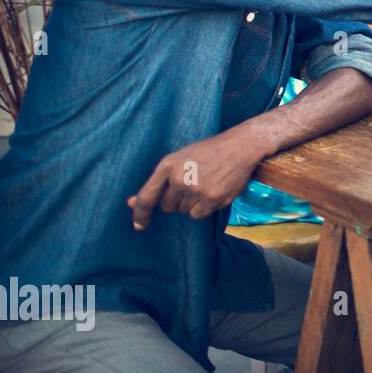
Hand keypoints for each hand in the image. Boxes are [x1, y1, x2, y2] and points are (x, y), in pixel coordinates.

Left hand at [126, 126, 270, 228]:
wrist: (240, 147)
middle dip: (176, 200)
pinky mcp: (212, 199)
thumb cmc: (209, 152)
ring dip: (192, 204)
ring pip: (184, 211)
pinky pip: (198, 215)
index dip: (140, 213)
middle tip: (192, 185)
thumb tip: (132, 203)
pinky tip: (213, 192)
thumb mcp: (180, 159)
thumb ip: (158, 182)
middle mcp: (179, 179)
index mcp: (168, 166)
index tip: (139, 225)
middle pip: (167, 206)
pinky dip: (204, 208)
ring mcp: (196, 189)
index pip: (147, 196)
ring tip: (206, 185)